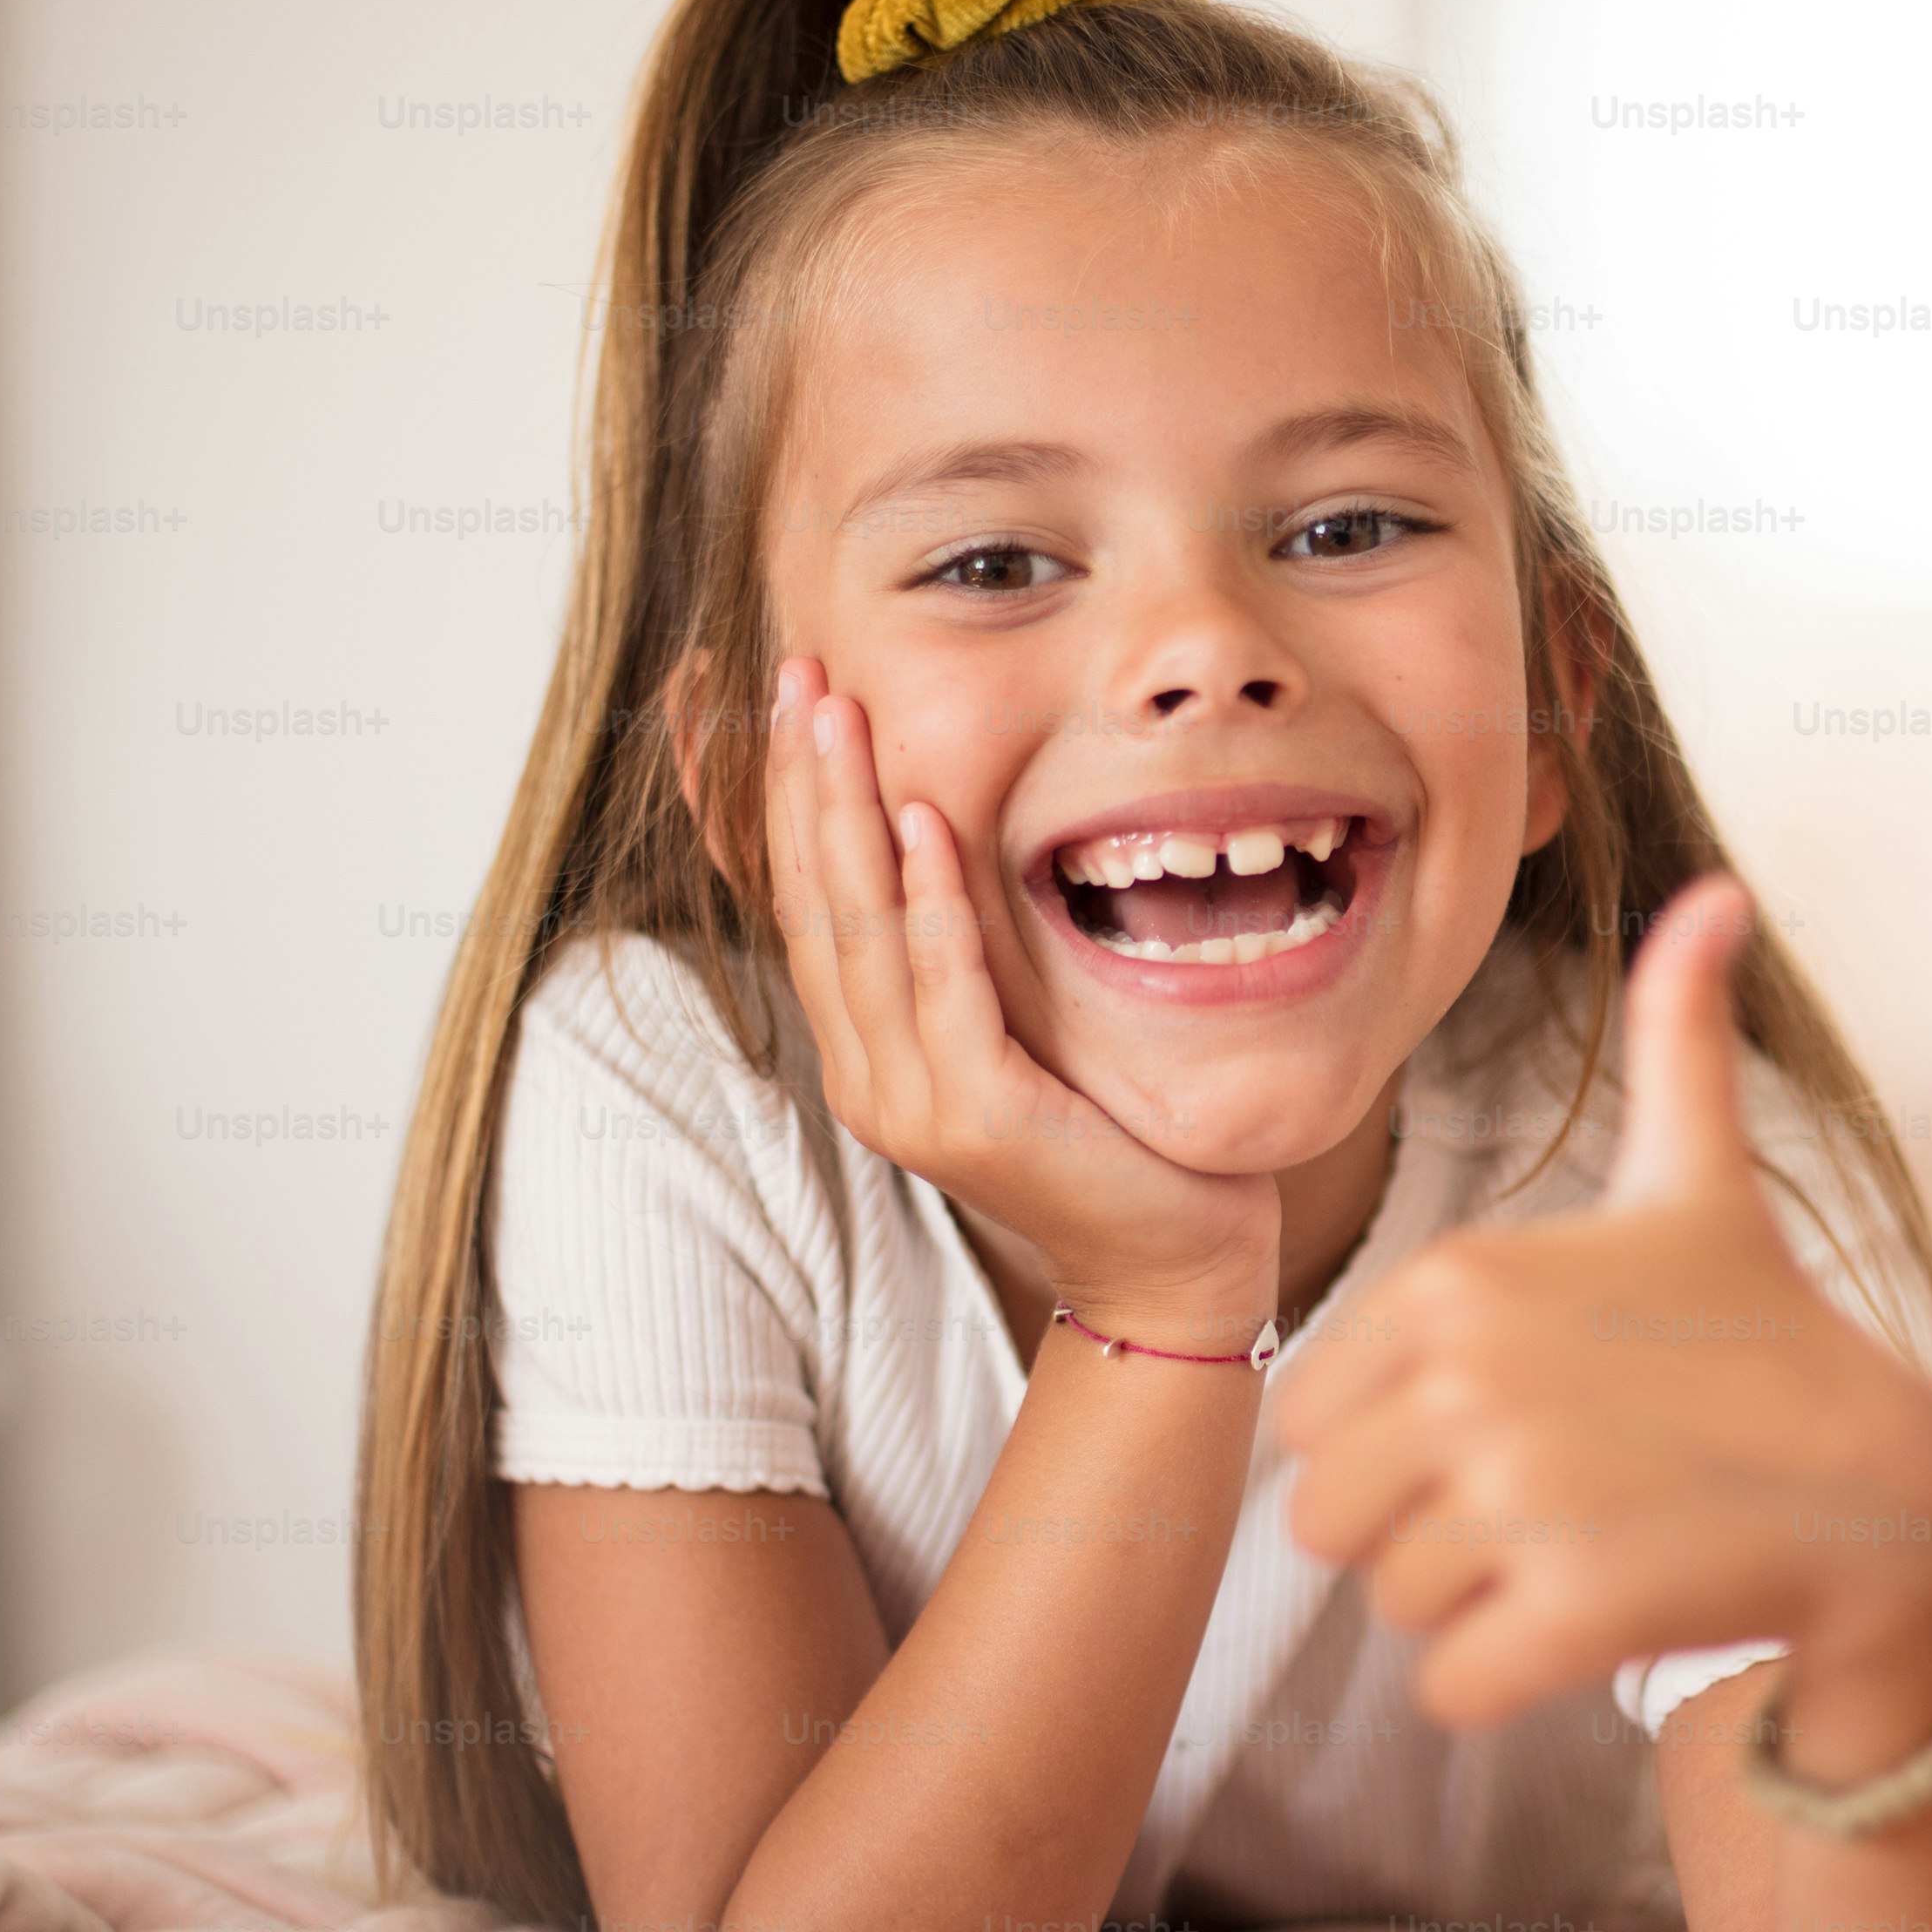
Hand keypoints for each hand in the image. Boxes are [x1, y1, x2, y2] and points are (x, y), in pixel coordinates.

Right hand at [765, 656, 1275, 1339]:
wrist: (1175, 1259)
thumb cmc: (1114, 1130)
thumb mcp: (1026, 1024)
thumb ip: (975, 952)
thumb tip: (951, 832)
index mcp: (868, 1054)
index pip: (798, 905)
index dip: (770, 801)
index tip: (756, 700)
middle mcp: (869, 1078)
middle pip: (810, 904)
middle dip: (794, 781)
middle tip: (789, 672)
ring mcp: (913, 1102)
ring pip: (858, 933)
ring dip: (842, 814)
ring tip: (831, 713)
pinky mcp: (979, 1116)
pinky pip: (945, 986)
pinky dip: (931, 901)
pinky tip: (922, 823)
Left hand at [1275, 875, 1931, 1767]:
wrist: (1888, 1492)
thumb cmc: (1764, 1335)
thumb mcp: (1700, 1178)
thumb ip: (1677, 1040)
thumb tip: (1717, 890)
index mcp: (1455, 1282)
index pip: (1305, 1419)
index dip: (1391, 1447)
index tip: (1508, 1428)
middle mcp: (1470, 1376)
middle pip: (1326, 1523)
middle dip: (1417, 1538)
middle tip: (1542, 1510)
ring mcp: (1523, 1493)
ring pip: (1390, 1606)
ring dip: (1471, 1610)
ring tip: (1577, 1555)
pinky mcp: (1572, 1609)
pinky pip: (1448, 1688)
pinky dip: (1502, 1684)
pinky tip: (1587, 1629)